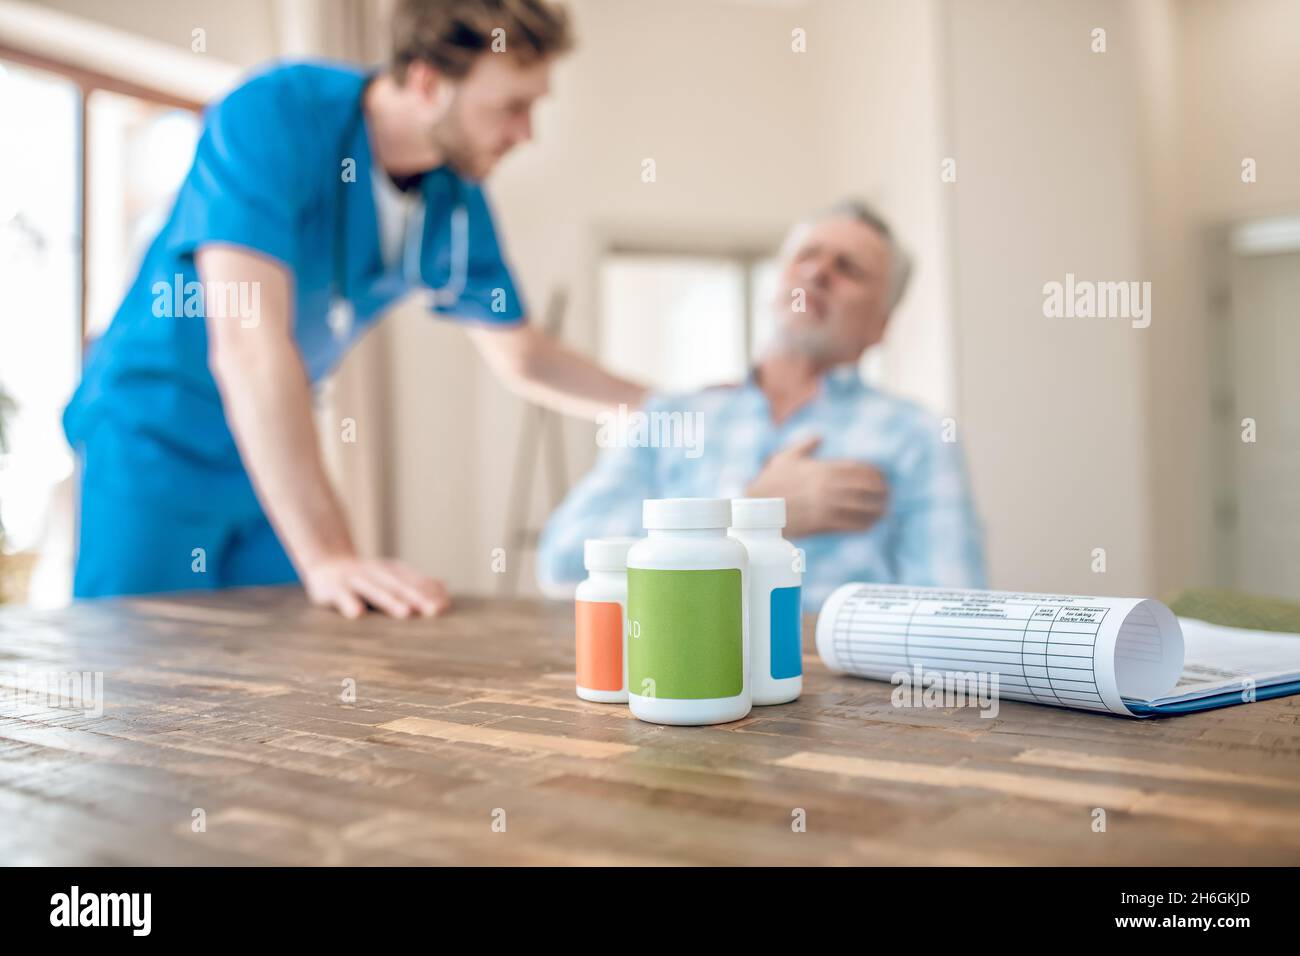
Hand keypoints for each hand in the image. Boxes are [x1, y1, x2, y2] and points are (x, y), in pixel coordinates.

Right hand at [302, 556, 450, 618]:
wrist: (327, 563)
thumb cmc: (366, 577)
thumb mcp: (390, 575)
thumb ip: (414, 582)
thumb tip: (444, 586)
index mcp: (392, 571)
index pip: (414, 582)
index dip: (429, 593)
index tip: (445, 606)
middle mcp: (376, 573)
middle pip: (399, 586)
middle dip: (417, 598)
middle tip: (434, 610)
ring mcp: (356, 580)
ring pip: (374, 591)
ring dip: (390, 601)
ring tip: (406, 612)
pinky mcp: (334, 589)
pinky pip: (342, 596)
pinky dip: (350, 603)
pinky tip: (357, 614)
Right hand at [745, 435, 888, 537]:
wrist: (756, 507)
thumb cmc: (770, 482)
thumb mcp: (785, 458)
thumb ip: (806, 446)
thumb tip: (819, 436)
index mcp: (823, 468)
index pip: (860, 469)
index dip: (876, 474)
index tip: (882, 478)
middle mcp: (828, 485)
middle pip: (867, 487)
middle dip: (881, 491)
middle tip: (888, 495)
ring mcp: (825, 504)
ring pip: (863, 507)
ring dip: (876, 510)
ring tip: (883, 511)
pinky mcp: (821, 523)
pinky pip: (851, 524)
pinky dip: (864, 525)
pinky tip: (870, 525)